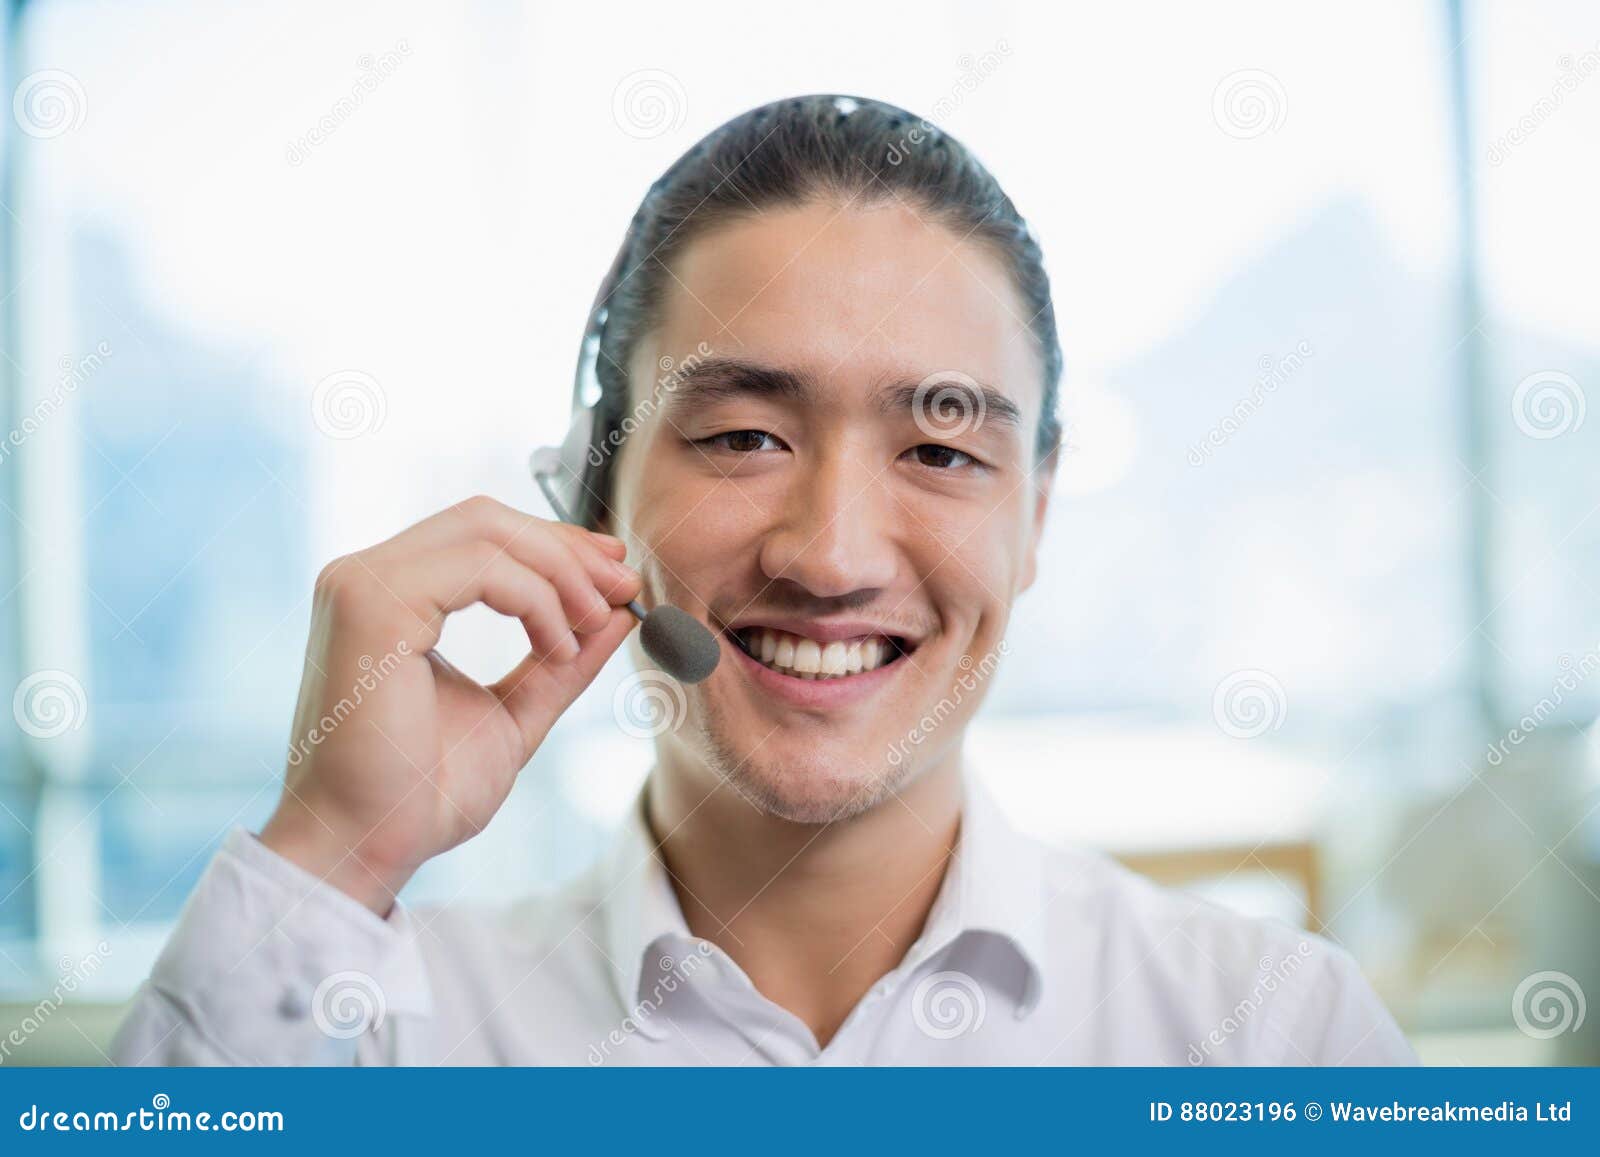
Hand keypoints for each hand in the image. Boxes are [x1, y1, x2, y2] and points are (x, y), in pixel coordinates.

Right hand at [258, 495, 640, 913]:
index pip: (481, 533)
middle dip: (567, 547)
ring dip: (560, 573)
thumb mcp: (517, 711)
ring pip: (487, 532)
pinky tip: (556, 649)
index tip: (617, 571)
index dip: (556, 542)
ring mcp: (361, 584)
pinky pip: (480, 567)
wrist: (369, 845)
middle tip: (623, 586)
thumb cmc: (423, 793)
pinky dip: (536, 598)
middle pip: (486, 518)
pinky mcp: (371, 603)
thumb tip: (619, 605)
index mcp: (389, 595)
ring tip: (591, 626)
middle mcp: (365, 577)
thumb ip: (563, 657)